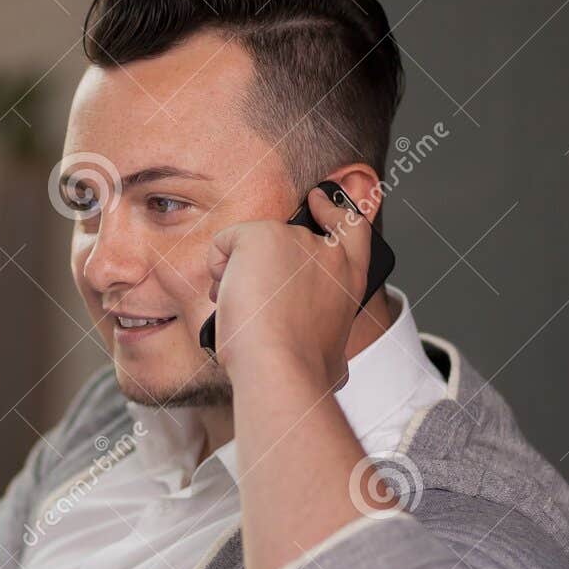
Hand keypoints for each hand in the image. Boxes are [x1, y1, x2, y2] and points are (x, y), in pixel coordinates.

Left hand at [203, 186, 371, 386]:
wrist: (282, 367)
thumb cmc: (298, 366)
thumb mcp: (328, 345)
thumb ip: (322, 323)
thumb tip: (321, 351)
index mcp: (350, 278)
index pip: (351, 227)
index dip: (333, 211)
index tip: (319, 201)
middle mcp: (328, 253)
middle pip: (284, 239)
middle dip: (261, 263)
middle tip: (251, 293)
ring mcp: (297, 240)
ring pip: (251, 245)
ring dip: (239, 274)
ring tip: (245, 308)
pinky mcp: (263, 236)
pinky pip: (225, 241)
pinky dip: (217, 266)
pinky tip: (227, 294)